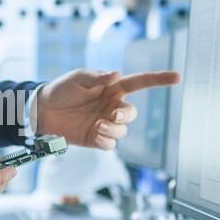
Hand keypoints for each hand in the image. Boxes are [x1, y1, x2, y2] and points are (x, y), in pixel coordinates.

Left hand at [33, 68, 180, 149]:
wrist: (42, 111)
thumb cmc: (61, 90)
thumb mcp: (78, 78)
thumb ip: (98, 77)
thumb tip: (117, 74)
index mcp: (112, 88)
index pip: (140, 83)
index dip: (159, 80)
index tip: (177, 77)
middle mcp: (112, 105)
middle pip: (132, 113)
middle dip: (126, 115)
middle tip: (113, 114)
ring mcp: (105, 123)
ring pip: (122, 130)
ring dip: (113, 129)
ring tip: (97, 125)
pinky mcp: (96, 138)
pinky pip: (110, 144)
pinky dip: (106, 141)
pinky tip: (95, 134)